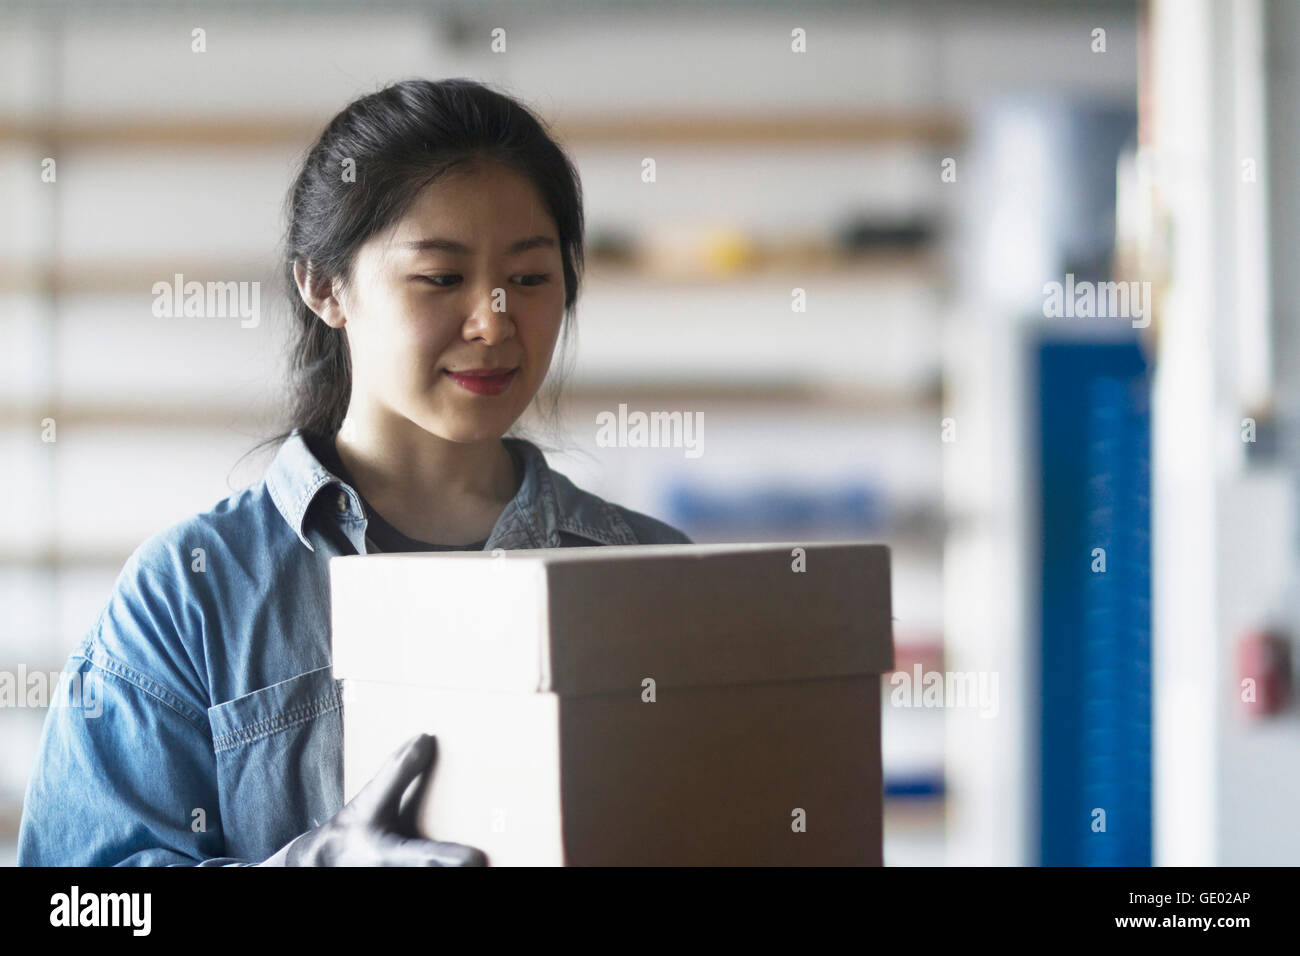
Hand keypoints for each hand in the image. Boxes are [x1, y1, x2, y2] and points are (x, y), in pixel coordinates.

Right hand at [261, 733, 486, 865]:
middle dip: (463, 867)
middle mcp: (398, 872)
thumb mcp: (370, 800)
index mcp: (388, 854)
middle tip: (496, 860)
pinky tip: (475, 860)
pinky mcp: (409, 876)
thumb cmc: (352, 830)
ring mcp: (404, 877)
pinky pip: (435, 869)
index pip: (424, 857)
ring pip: (440, 874)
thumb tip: (425, 739)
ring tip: (499, 860)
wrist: (329, 861)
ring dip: (460, 867)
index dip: (449, 858)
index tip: (476, 858)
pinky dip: (452, 863)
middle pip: (439, 872)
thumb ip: (398, 772)